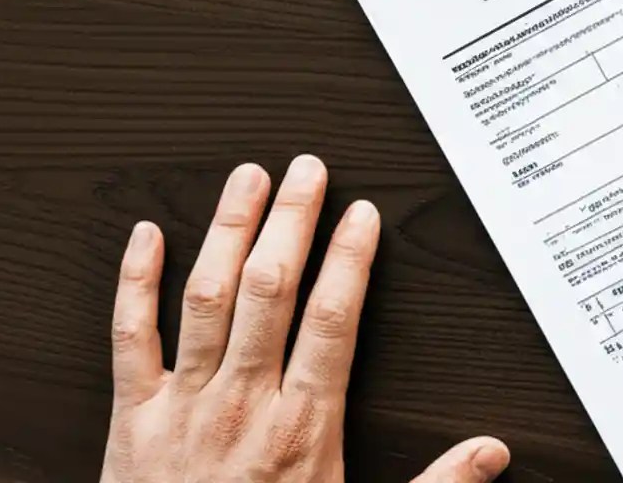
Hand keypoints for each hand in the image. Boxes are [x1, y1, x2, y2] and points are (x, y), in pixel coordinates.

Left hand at [102, 155, 509, 481]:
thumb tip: (494, 454)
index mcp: (305, 427)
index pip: (333, 320)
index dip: (350, 258)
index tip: (361, 214)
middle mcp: (244, 404)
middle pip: (271, 290)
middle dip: (292, 221)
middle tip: (307, 168)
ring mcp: (185, 406)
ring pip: (206, 298)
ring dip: (227, 231)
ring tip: (246, 179)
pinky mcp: (133, 419)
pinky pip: (129, 339)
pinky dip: (134, 284)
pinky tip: (144, 236)